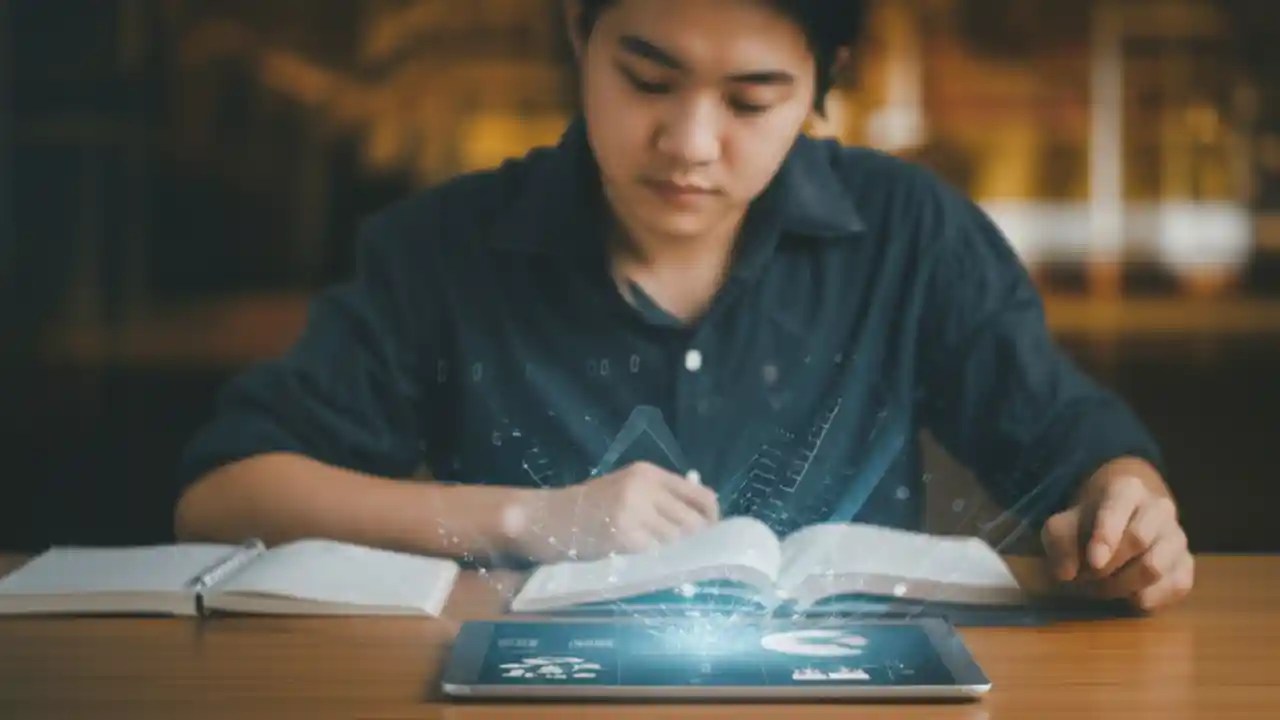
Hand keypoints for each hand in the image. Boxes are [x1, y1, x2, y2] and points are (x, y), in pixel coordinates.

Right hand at [509, 462, 719, 562]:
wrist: (547, 516)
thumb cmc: (589, 505)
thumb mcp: (626, 487)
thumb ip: (660, 496)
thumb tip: (702, 518)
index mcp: (649, 473)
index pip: (701, 495)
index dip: (711, 518)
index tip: (709, 534)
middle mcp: (645, 488)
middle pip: (693, 521)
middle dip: (693, 540)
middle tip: (685, 553)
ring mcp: (635, 512)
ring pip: (676, 540)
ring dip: (672, 553)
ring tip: (659, 557)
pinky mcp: (624, 537)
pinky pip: (655, 554)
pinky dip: (654, 562)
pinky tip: (643, 562)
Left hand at [1040, 458, 1193, 610]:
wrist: (1120, 525)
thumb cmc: (1088, 524)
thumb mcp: (1063, 526)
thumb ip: (1060, 543)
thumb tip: (1066, 573)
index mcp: (1127, 489)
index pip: (1118, 507)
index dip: (1106, 536)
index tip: (1094, 562)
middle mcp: (1159, 508)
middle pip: (1139, 539)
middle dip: (1110, 566)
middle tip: (1090, 579)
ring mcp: (1177, 536)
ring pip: (1156, 567)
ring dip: (1125, 586)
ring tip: (1106, 589)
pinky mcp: (1187, 564)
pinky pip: (1176, 586)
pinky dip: (1150, 598)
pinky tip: (1131, 598)